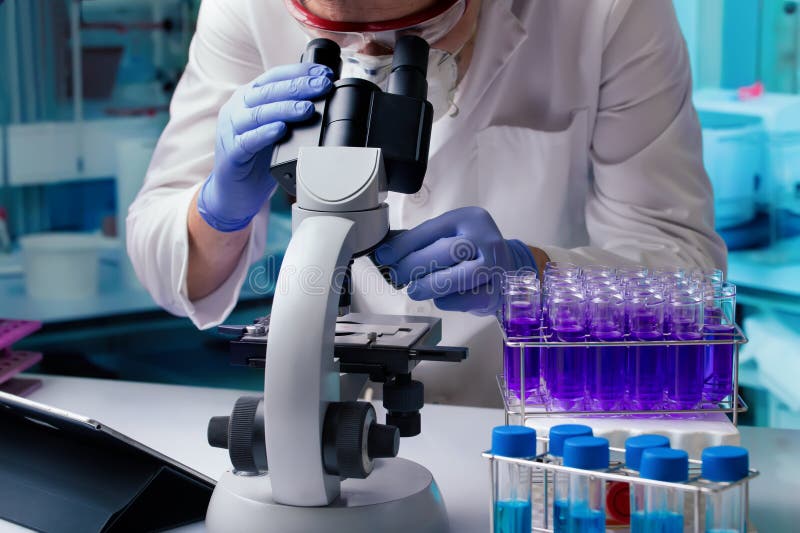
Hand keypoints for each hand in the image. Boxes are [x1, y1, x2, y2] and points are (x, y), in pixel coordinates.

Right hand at [197, 63, 333, 231]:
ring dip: (285, 108)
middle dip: (298, 86)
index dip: (300, 72)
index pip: (274, 76)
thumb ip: (291, 114)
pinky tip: (280, 130)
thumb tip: (324, 101)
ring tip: (307, 109)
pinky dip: (265, 134)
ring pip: (258, 113)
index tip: (325, 73)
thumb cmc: (258, 158)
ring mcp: (231, 130)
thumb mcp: (276, 130)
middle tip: (322, 86)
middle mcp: (238, 109)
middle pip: (268, 91)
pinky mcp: (231, 153)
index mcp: (249, 98)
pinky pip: (247, 141)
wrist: (233, 192)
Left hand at [374, 206, 536, 314]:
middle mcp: (485, 239)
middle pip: (443, 251)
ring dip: (428, 284)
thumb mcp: (452, 236)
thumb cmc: (473, 253)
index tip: (384, 256)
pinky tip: (440, 297)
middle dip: (413, 265)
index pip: (431, 230)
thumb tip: (388, 252)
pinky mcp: (495, 292)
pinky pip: (464, 298)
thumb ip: (424, 242)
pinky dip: (446, 300)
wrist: (511, 270)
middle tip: (397, 276)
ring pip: (456, 276)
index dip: (403, 245)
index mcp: (470, 219)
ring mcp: (494, 266)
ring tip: (413, 290)